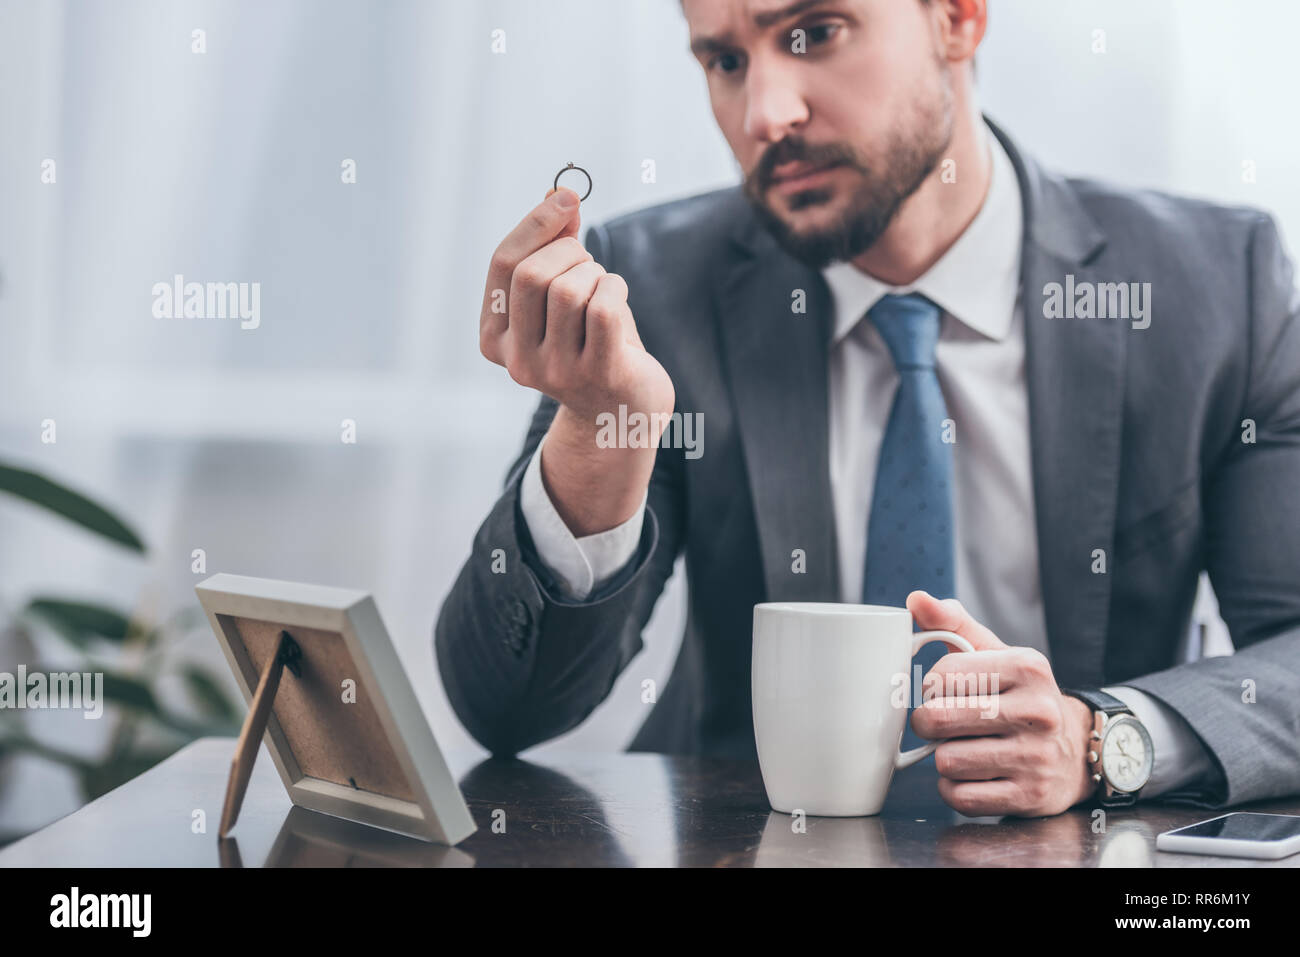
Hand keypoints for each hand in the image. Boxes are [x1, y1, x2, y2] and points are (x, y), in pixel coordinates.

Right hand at [479, 187, 675, 534]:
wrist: (623, 412)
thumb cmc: (592, 344)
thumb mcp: (563, 296)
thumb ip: (556, 249)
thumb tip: (559, 196)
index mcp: (496, 340)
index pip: (503, 266)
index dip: (535, 223)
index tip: (566, 197)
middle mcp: (519, 361)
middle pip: (531, 274)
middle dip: (568, 250)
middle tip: (588, 261)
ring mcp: (557, 372)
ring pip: (569, 288)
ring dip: (595, 273)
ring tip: (603, 289)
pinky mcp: (599, 374)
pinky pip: (603, 307)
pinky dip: (615, 288)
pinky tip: (618, 299)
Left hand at [906, 590, 1097, 816]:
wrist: (1076, 750)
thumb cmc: (1020, 695)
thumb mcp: (996, 652)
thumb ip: (952, 623)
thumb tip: (915, 600)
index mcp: (1027, 667)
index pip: (942, 675)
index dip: (929, 686)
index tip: (941, 690)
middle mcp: (1038, 712)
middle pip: (938, 720)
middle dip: (927, 723)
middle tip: (939, 721)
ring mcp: (1036, 758)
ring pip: (947, 761)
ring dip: (943, 757)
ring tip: (963, 746)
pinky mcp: (1029, 797)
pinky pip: (960, 796)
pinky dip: (954, 788)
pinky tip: (971, 774)